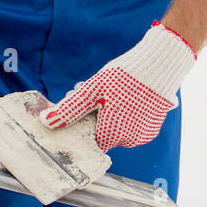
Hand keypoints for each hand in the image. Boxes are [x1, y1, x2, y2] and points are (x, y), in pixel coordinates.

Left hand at [42, 21, 195, 151]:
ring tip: (113, 93)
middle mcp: (129, 140)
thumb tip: (46, 122)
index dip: (83, 125)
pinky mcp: (154, 127)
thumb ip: (69, 110)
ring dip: (114, 117)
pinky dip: (130, 115)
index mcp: (111, 134)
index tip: (82, 110)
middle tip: (96, 96)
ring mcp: (144, 134)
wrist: (160, 66)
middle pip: (105, 134)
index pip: (89, 140)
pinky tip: (128, 96)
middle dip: (98, 118)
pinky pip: (135, 126)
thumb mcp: (91, 91)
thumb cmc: (123, 77)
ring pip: (121, 130)